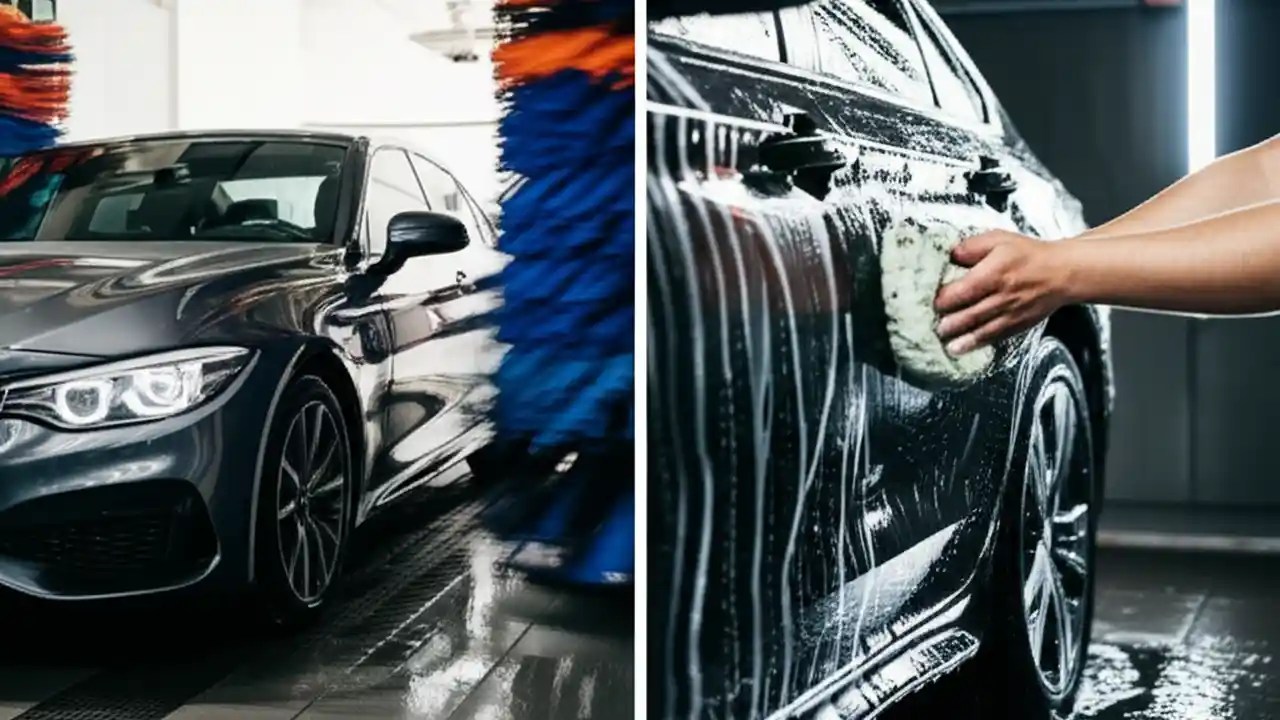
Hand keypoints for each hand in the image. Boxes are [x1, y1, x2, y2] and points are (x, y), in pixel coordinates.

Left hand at [934, 230, 1071, 354]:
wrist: (1062, 273)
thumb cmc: (1027, 254)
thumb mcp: (999, 239)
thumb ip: (972, 246)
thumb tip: (950, 254)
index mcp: (995, 273)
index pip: (964, 290)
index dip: (944, 299)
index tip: (930, 302)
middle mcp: (1003, 296)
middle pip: (970, 313)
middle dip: (948, 323)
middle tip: (931, 326)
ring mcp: (1011, 313)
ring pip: (981, 329)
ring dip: (960, 338)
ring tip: (943, 343)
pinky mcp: (1017, 325)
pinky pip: (994, 337)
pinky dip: (977, 344)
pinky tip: (961, 349)